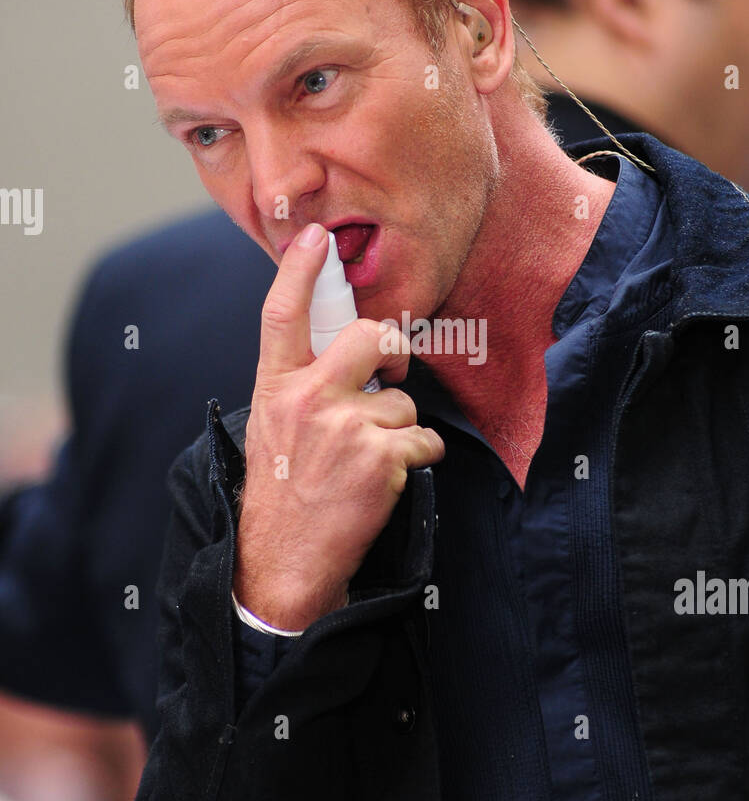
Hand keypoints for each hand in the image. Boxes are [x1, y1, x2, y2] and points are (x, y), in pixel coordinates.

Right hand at [233, 222, 444, 630]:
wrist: (282, 561)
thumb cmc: (280, 493)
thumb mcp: (272, 428)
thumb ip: (301, 386)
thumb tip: (345, 357)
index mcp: (275, 388)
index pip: (281, 315)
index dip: (299, 271)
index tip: (314, 238)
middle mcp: (308, 399)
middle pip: (370, 335)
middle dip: (393, 350)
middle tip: (392, 372)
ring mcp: (346, 427)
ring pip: (403, 401)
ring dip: (400, 431)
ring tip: (370, 463)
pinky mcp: (382, 458)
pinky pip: (424, 440)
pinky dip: (419, 461)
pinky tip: (389, 480)